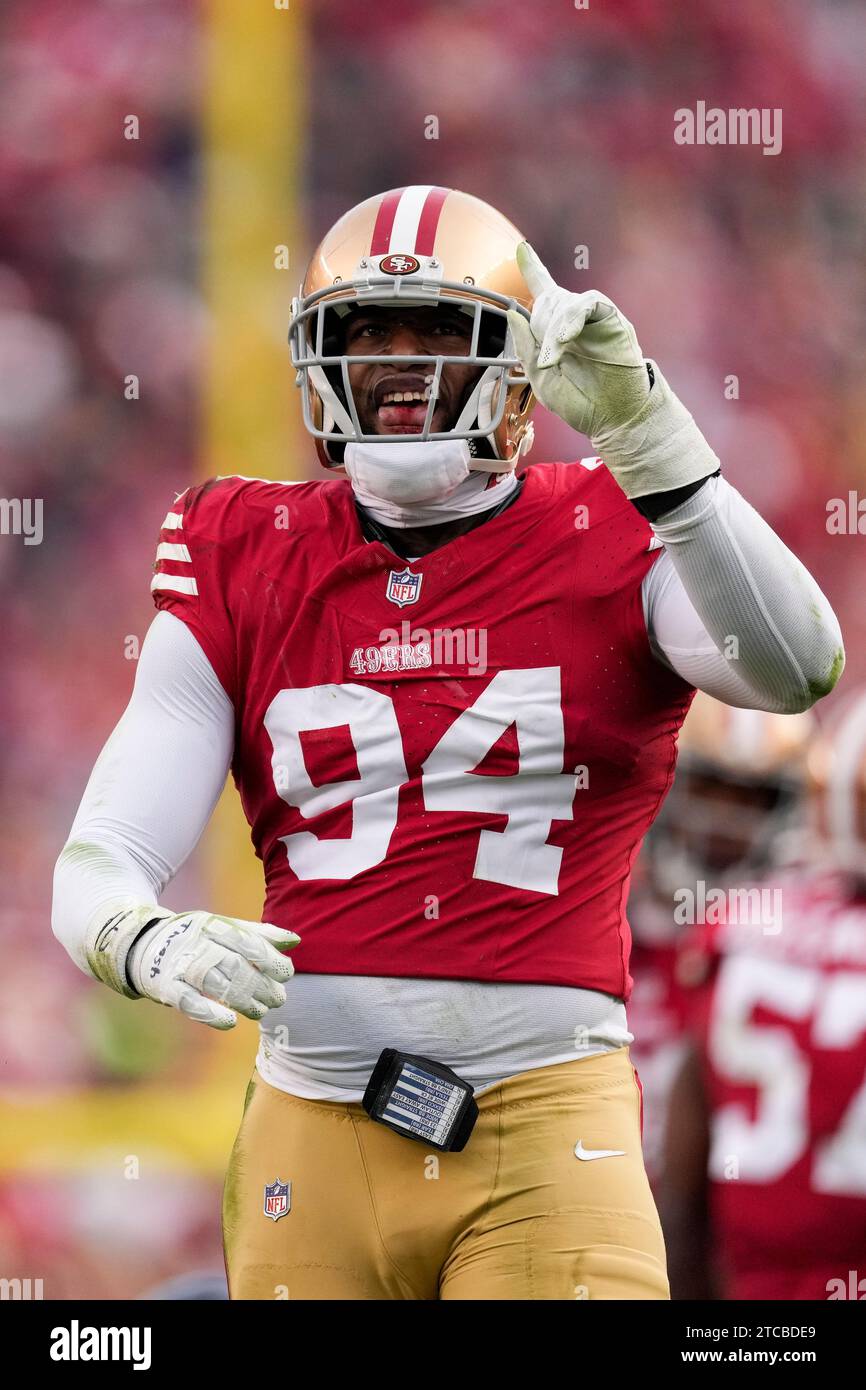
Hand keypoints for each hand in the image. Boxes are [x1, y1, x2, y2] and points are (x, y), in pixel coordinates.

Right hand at [127, 909, 299, 1029]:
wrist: (141, 942)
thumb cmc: (194, 938)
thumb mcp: (224, 928)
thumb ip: (258, 935)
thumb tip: (295, 941)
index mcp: (214, 926)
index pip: (247, 942)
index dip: (269, 958)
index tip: (287, 974)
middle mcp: (197, 942)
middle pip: (234, 964)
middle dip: (260, 983)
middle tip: (279, 998)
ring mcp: (180, 964)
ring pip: (215, 982)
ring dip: (242, 999)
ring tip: (261, 1011)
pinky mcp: (166, 986)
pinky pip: (188, 1000)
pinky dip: (209, 1012)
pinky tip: (229, 1022)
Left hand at [507, 242, 650, 439]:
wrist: (614, 418)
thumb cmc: (580, 401)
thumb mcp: (542, 379)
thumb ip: (526, 347)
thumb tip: (512, 314)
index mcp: (557, 332)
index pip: (544, 293)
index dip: (532, 269)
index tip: (521, 248)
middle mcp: (575, 320)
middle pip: (547, 301)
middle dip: (540, 327)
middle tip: (548, 361)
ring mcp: (594, 319)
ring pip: (566, 302)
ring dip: (553, 330)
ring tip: (554, 358)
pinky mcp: (612, 320)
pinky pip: (589, 303)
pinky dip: (572, 319)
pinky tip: (565, 338)